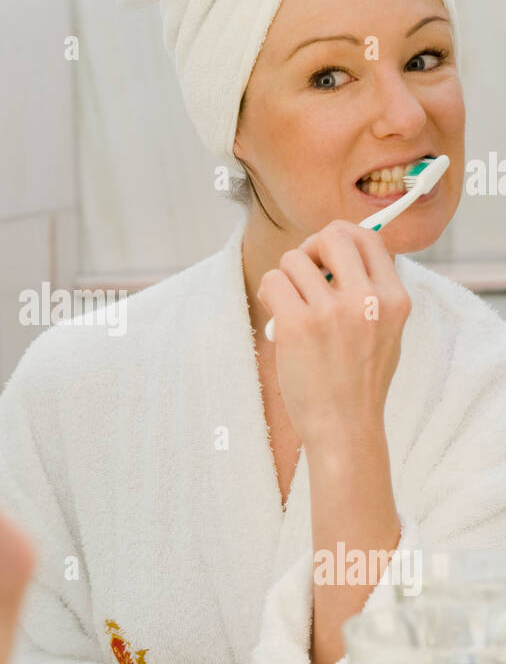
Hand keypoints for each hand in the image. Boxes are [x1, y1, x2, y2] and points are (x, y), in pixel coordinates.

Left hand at [257, 220, 410, 448]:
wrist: (345, 428)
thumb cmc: (359, 382)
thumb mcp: (387, 332)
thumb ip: (372, 291)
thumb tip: (340, 249)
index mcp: (395, 299)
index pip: (369, 238)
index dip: (340, 240)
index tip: (326, 258)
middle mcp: (367, 300)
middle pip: (332, 235)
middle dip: (310, 248)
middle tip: (303, 275)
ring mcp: (332, 312)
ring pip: (293, 258)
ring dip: (285, 277)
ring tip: (289, 305)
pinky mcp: (298, 325)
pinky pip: (272, 281)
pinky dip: (268, 293)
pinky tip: (277, 316)